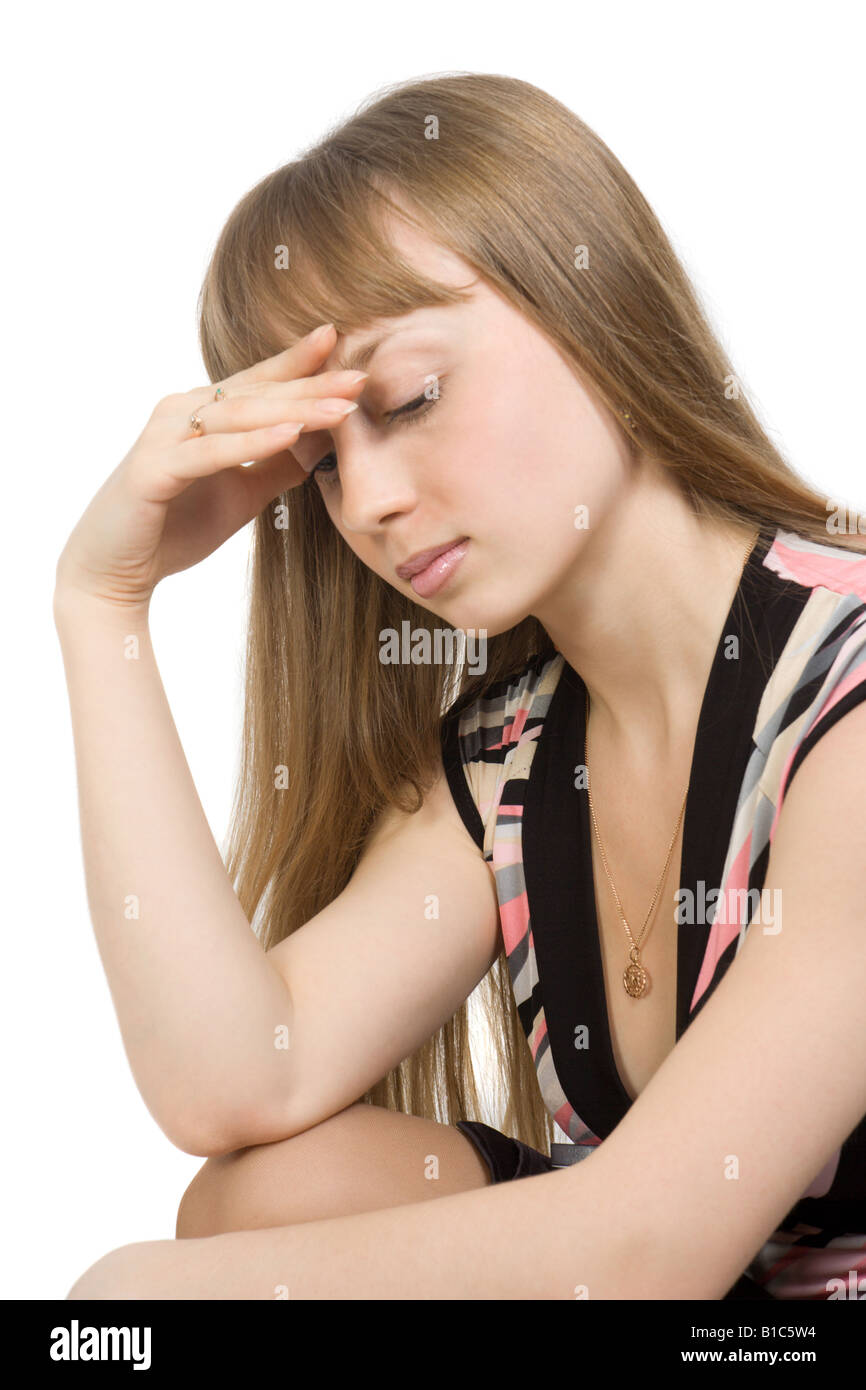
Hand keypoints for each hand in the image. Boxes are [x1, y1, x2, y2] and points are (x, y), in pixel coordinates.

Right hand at [53, 324, 365, 611]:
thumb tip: (323, 441)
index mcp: (200, 413)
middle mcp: (180, 412)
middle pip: (257, 393)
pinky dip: (251, 443)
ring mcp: (164, 436)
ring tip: (341, 408)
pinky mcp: (154, 470)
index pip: (260, 382)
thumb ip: (277, 464)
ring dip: (293, 410)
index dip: (301, 364)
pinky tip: (289, 434)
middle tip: (360, 376)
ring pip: (238, 416)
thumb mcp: (243, 493)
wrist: (116, 570)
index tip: (344, 343)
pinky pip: (210, 453)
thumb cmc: (175, 526)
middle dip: (311, 385)